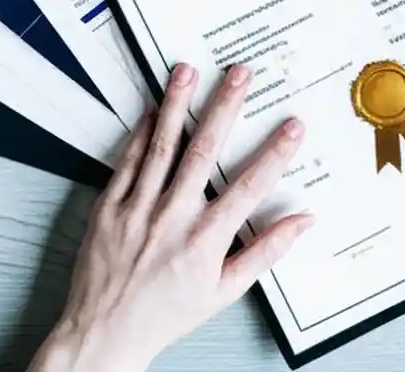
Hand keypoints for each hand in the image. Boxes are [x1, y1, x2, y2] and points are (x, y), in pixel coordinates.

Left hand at [30, 63, 312, 371]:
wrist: (104, 332)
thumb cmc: (165, 313)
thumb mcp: (225, 291)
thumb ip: (265, 252)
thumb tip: (300, 223)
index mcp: (205, 240)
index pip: (249, 186)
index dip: (275, 153)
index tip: (292, 126)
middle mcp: (171, 218)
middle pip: (203, 151)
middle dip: (225, 107)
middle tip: (239, 75)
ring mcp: (136, 209)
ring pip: (161, 145)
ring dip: (177, 104)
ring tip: (188, 71)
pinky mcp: (108, 207)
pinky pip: (127, 161)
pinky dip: (140, 131)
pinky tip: (151, 108)